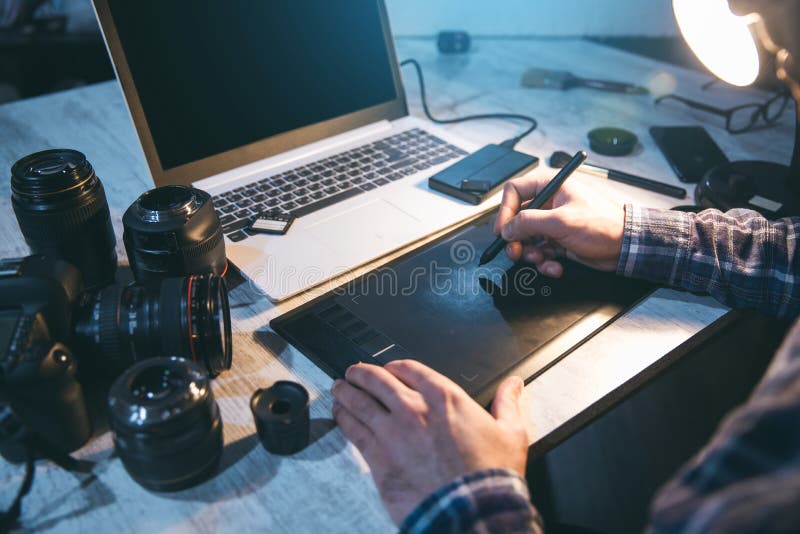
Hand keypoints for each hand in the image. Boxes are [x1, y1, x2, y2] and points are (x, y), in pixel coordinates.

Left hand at [331, 360, 527, 525]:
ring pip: (360, 401)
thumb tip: (514, 386)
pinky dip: (343, 418)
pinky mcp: (378, 456)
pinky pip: (353, 429)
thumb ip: (508, 404)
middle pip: (377, 379)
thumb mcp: (511, 433)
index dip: (395, 367)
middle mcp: (414, 408)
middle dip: (363, 373)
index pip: (409, 368)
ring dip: (347, 391)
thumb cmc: (490, 476)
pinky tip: (339, 414)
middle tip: (355, 372)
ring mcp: (392, 430)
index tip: (390, 369)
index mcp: (445, 397)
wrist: (472, 511)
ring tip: (340, 387)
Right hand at [494, 173, 625, 276]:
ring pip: (527, 239)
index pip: (514, 192)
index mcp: (550, 186)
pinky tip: (555, 265)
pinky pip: (540, 251)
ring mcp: (553, 223)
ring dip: (530, 253)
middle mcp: (549, 203)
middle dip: (516, 239)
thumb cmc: (603, 224)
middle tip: (516, 252)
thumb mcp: (561, 221)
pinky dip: (544, 261)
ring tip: (540, 259)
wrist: (626, 246)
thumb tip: (507, 228)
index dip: (505, 211)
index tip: (503, 230)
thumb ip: (529, 223)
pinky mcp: (559, 241)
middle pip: (517, 219)